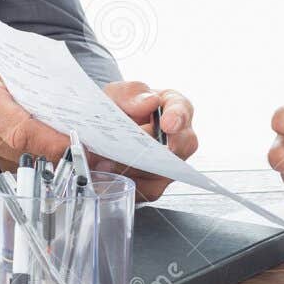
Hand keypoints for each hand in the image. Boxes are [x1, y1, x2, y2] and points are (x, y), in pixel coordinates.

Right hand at [0, 65, 73, 186]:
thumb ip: (24, 86)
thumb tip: (64, 100)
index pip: (25, 130)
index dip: (55, 142)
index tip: (81, 147)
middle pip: (27, 151)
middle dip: (53, 150)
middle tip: (77, 146)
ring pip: (20, 166)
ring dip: (33, 156)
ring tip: (33, 140)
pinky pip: (5, 174)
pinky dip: (13, 163)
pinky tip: (2, 147)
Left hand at [89, 81, 197, 201]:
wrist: (101, 132)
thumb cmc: (118, 109)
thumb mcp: (118, 94)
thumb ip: (132, 93)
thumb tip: (149, 101)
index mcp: (173, 108)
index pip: (183, 110)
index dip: (177, 117)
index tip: (168, 124)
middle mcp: (177, 138)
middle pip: (181, 147)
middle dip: (155, 150)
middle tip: (130, 150)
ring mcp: (169, 164)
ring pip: (163, 173)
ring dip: (135, 169)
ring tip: (107, 162)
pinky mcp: (154, 184)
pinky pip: (148, 190)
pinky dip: (128, 184)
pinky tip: (107, 176)